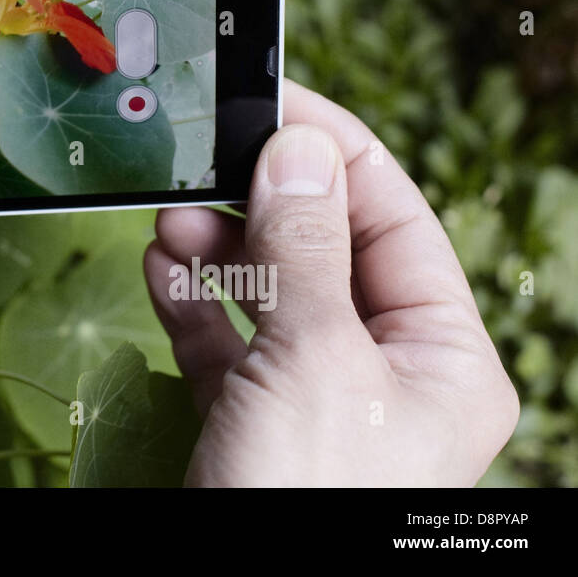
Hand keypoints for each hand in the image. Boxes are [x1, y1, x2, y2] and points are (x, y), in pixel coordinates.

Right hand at [143, 80, 518, 485]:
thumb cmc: (304, 500)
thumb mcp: (314, 362)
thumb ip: (308, 248)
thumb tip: (299, 145)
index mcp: (441, 358)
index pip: (393, 219)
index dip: (332, 153)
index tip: (270, 102)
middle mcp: (384, 372)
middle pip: (324, 248)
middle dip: (261, 203)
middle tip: (206, 160)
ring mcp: (315, 397)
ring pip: (267, 290)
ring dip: (216, 247)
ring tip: (171, 219)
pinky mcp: (254, 419)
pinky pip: (224, 338)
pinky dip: (190, 298)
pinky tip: (160, 266)